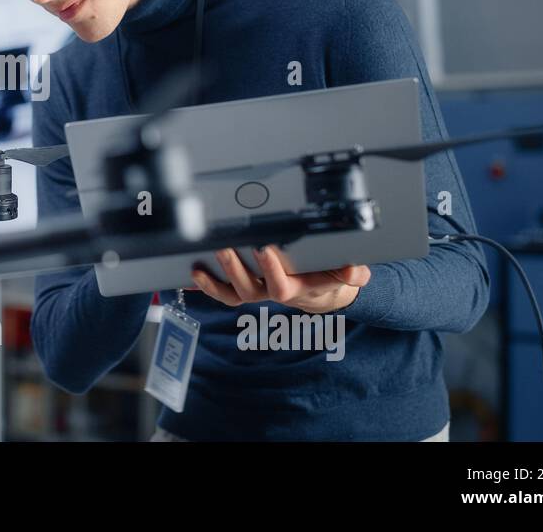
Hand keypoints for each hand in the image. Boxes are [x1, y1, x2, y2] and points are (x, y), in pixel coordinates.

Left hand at [189, 244, 370, 313]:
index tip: (264, 249)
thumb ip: (352, 273)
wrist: (323, 292)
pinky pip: (220, 291)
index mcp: (297, 289)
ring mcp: (256, 292)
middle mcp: (271, 293)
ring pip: (231, 294)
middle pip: (249, 289)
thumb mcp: (347, 276)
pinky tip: (186, 277)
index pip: (282, 286)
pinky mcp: (243, 289)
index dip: (272, 271)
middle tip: (223, 248)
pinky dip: (202, 285)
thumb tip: (356, 271)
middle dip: (234, 269)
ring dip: (212, 282)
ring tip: (198, 268)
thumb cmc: (332, 277)